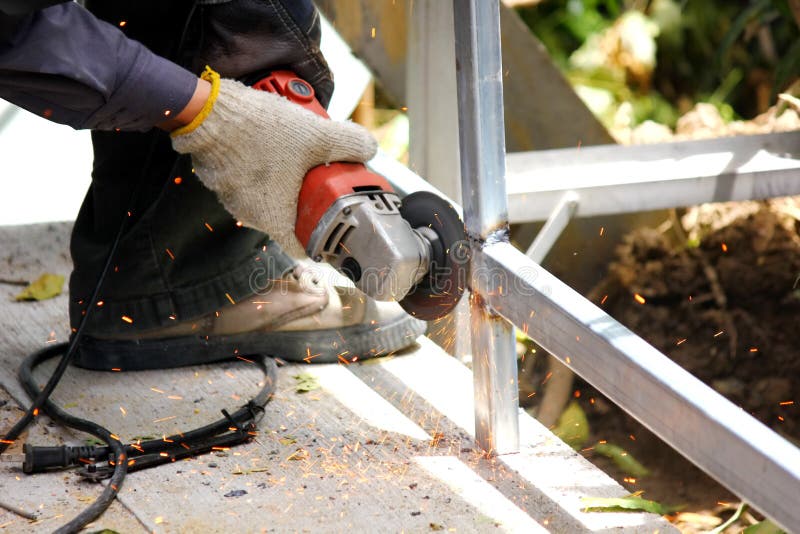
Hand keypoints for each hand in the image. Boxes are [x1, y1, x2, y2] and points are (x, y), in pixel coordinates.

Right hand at [170, 69, 376, 256]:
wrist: (208, 110)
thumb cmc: (259, 132)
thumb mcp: (316, 135)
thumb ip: (348, 143)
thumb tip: (370, 148)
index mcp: (272, 218)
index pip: (302, 247)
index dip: (323, 239)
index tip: (337, 224)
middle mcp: (249, 215)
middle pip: (289, 217)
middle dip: (310, 199)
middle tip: (326, 178)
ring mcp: (232, 196)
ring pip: (270, 195)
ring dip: (287, 179)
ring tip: (302, 154)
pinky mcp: (221, 176)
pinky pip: (251, 179)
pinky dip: (266, 167)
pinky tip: (275, 144)